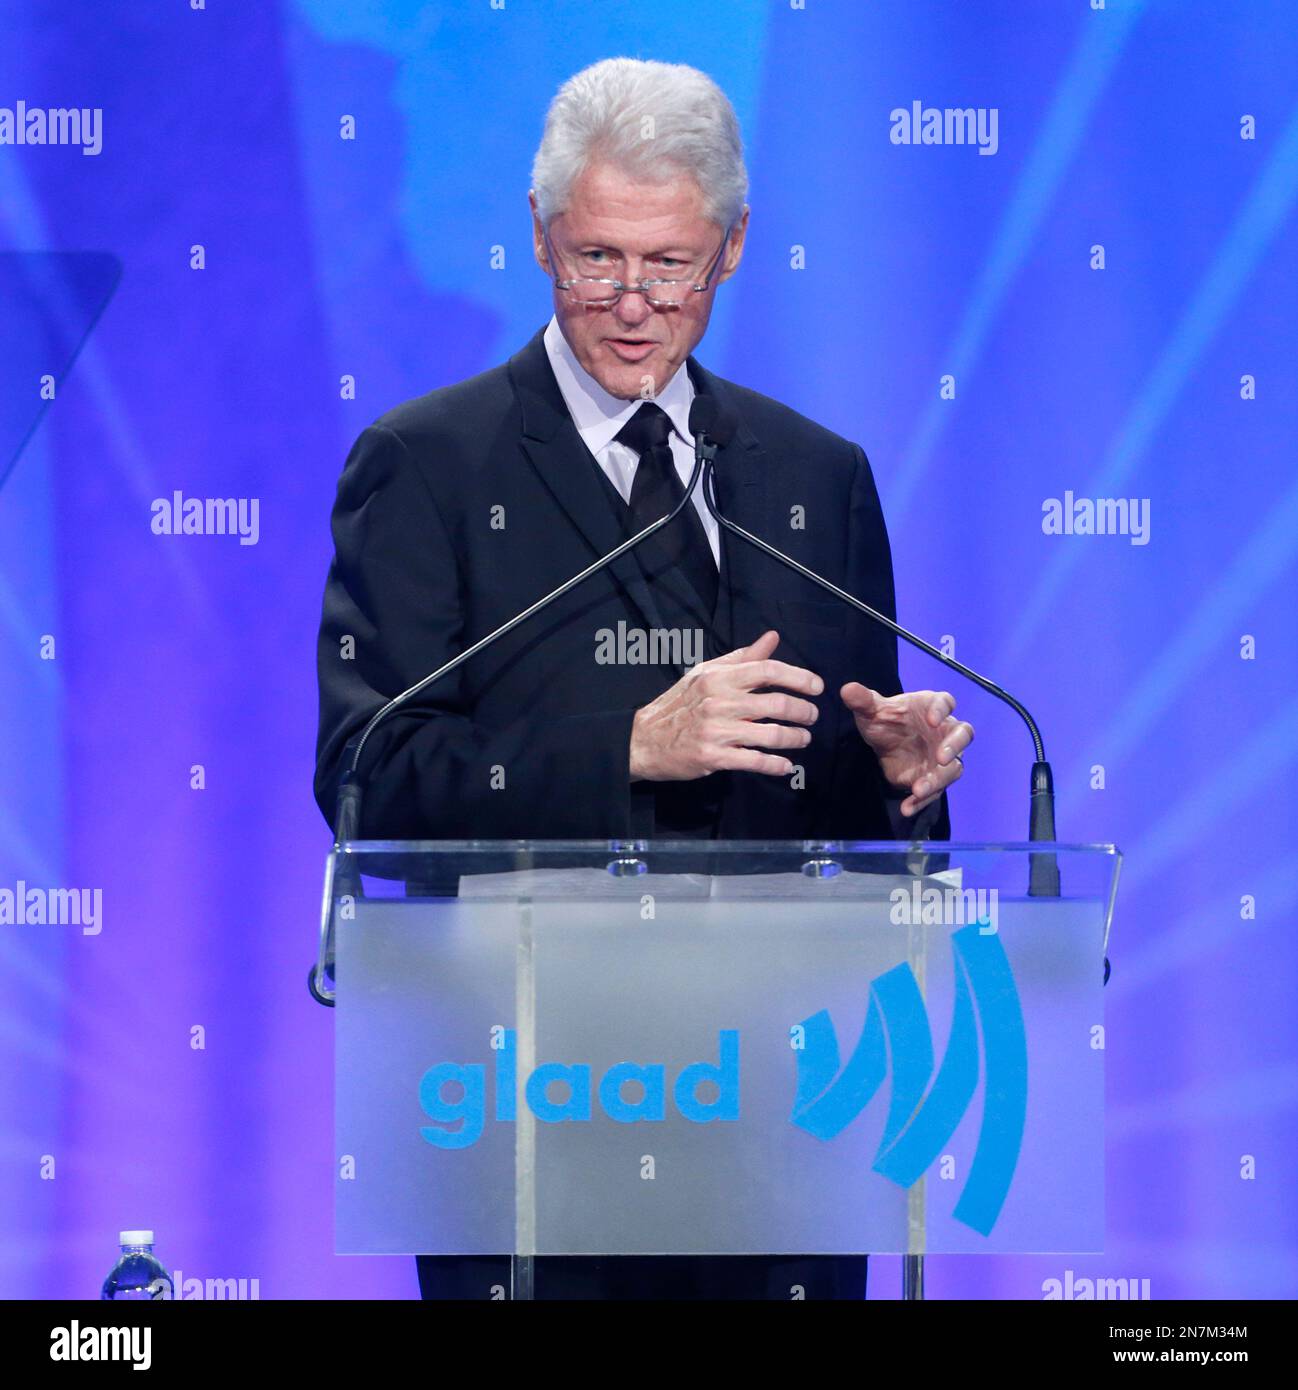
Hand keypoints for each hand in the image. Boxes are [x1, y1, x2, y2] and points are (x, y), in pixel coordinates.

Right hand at [629, 630, 822, 781]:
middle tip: (813, 716)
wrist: (643, 739)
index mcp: (719, 677)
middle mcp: (720, 701)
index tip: (817, 687)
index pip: (768, 670)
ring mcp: (717, 730)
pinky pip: (754, 760)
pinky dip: (775, 764)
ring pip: (770, 734)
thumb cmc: (679, 705)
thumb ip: (742, 657)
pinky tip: (785, 765)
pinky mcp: (713, 757)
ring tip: (804, 739)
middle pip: (776, 703)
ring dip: (795, 738)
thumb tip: (772, 637)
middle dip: (803, 711)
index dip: (799, 677)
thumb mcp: (706, 673)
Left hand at [840, 684, 973, 816]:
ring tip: (918, 790)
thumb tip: (847, 689)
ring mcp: (944, 756)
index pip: (945, 703)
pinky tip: (907, 807)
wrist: (885, 744)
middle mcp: (945, 731)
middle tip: (941, 758)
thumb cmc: (886, 720)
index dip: (941, 710)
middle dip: (954, 746)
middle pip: (963, 735)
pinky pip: (935, 790)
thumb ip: (863, 701)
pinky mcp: (935, 776)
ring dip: (938, 780)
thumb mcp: (871, 712)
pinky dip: (922, 800)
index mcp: (932, 707)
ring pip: (953, 768)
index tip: (932, 719)